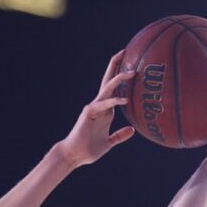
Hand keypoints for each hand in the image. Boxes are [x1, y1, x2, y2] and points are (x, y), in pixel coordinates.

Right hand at [57, 50, 135, 167]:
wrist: (74, 155)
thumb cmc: (89, 150)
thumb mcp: (109, 142)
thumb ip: (119, 136)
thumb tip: (132, 130)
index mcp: (105, 110)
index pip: (114, 88)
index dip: (120, 76)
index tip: (130, 64)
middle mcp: (100, 105)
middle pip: (109, 80)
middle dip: (116, 65)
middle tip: (126, 50)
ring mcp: (94, 108)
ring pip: (107, 88)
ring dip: (119, 79)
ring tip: (132, 72)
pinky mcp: (89, 113)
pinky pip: (104, 105)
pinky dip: (114, 101)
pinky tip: (124, 100)